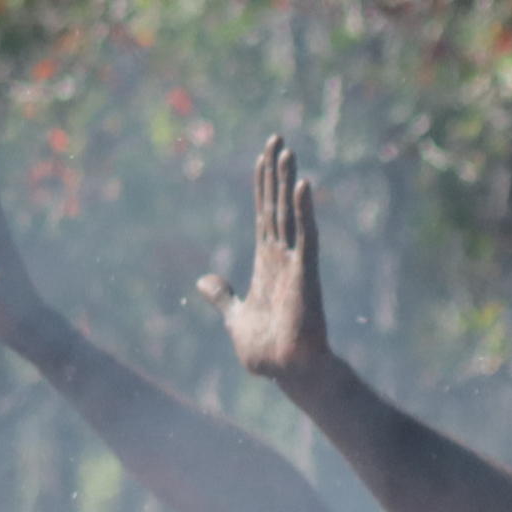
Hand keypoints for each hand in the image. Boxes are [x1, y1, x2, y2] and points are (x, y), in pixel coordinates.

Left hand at [196, 135, 334, 380]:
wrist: (285, 373)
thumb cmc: (266, 351)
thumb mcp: (235, 317)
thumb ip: (223, 296)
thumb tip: (205, 281)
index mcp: (266, 262)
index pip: (264, 213)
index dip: (263, 184)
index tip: (264, 155)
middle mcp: (282, 256)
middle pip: (278, 204)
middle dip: (276, 172)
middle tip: (278, 138)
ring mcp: (295, 263)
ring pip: (292, 213)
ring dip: (288, 182)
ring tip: (287, 151)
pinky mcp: (306, 274)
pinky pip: (306, 235)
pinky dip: (304, 210)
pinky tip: (302, 185)